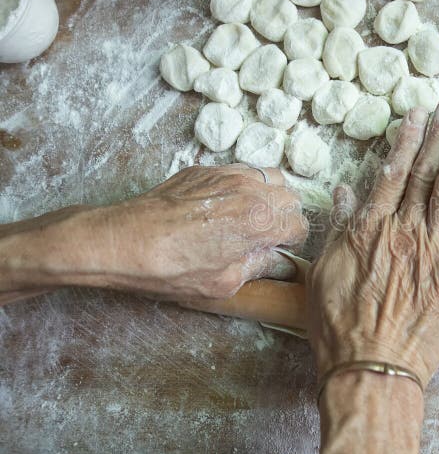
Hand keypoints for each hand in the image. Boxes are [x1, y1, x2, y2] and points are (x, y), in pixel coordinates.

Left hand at [95, 164, 306, 298]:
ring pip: (270, 178)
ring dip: (269, 197)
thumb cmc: (171, 268)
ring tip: (251, 216)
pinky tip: (225, 206)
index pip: (299, 226)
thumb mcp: (223, 283)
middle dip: (284, 217)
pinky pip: (241, 171)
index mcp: (261, 222)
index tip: (277, 251)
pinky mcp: (206, 170)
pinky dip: (244, 186)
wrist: (125, 240)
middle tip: (266, 236)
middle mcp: (251, 191)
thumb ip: (258, 267)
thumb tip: (276, 261)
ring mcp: (228, 175)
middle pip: (290, 198)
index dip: (291, 243)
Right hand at [308, 96, 438, 387]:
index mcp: (370, 227)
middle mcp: (403, 230)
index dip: (408, 140)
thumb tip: (344, 190)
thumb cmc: (340, 326)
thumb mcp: (324, 271)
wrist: (369, 368)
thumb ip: (338, 227)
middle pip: (426, 172)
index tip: (418, 114)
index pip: (392, 172)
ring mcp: (432, 250)